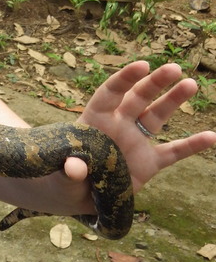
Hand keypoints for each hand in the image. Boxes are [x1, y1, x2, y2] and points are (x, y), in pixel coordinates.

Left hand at [62, 60, 215, 189]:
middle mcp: (118, 125)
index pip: (110, 94)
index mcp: (95, 121)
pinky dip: (191, 145)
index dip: (125, 79)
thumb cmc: (63, 177)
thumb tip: (75, 168)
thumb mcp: (61, 174)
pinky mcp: (149, 163)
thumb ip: (68, 170)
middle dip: (154, 83)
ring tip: (191, 84)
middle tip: (174, 68)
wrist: (76, 195)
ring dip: (173, 100)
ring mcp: (135, 142)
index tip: (142, 65)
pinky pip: (173, 152)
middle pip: (137, 98)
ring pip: (157, 116)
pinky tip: (211, 136)